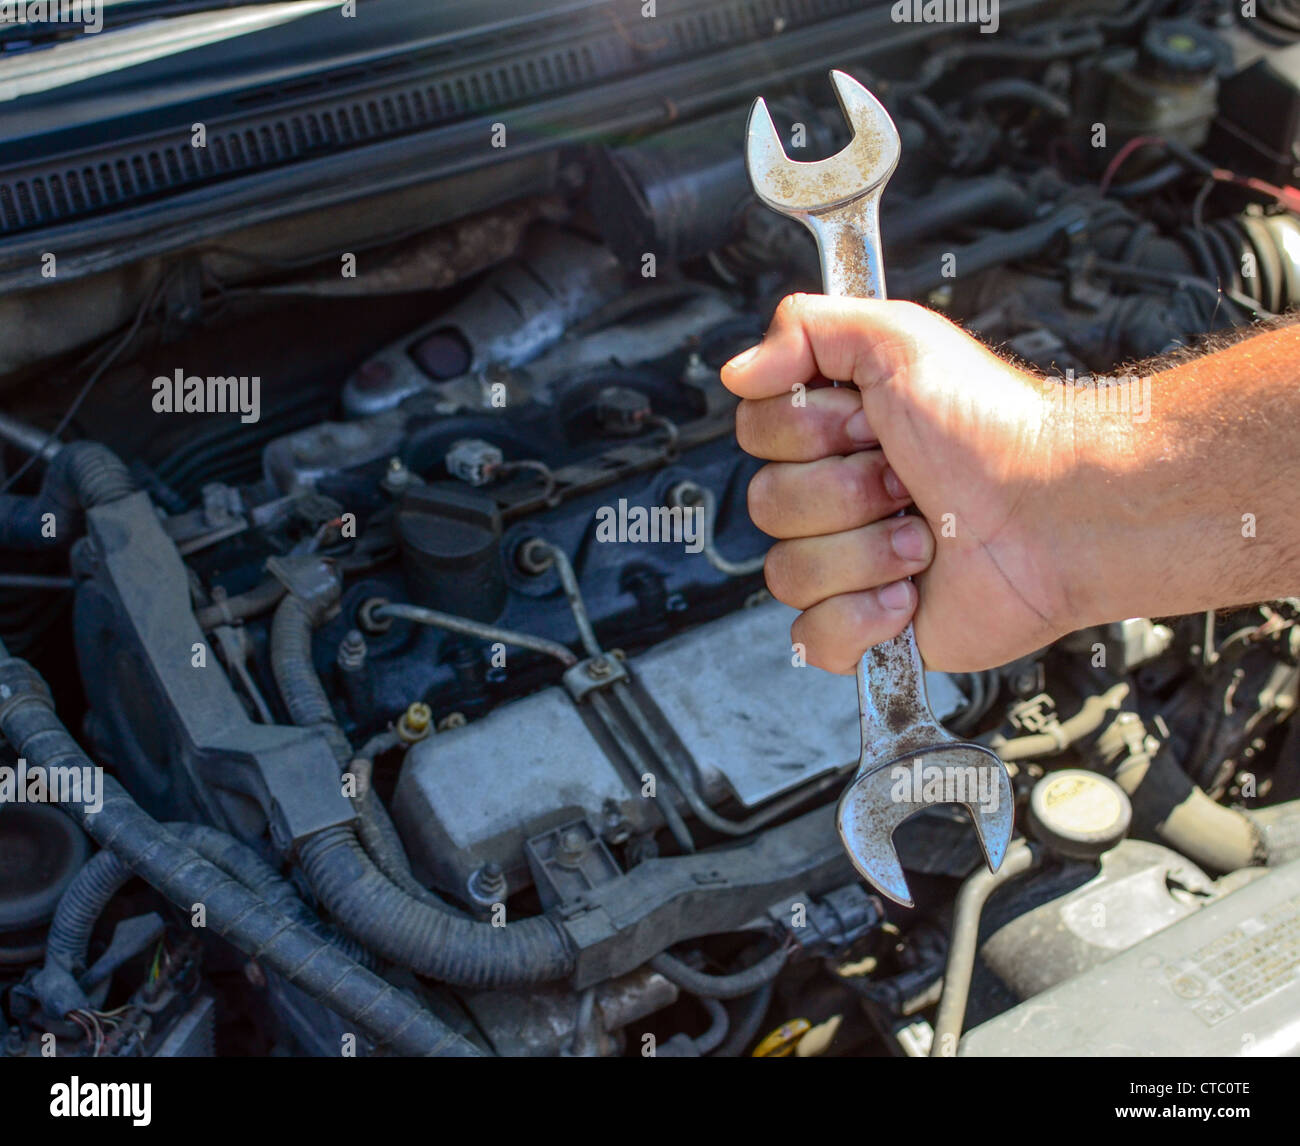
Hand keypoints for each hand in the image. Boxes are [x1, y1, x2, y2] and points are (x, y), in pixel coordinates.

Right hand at [721, 294, 1080, 673]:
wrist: (1058, 514)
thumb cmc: (996, 427)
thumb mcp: (898, 340)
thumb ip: (804, 329)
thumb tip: (736, 370)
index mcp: (834, 433)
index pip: (755, 435)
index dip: (808, 433)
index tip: (870, 423)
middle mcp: (837, 496)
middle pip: (765, 504)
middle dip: (844, 493)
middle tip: (906, 482)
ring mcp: (850, 562)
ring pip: (786, 572)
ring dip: (863, 552)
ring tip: (923, 540)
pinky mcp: (870, 625)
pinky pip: (812, 636)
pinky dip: (858, 617)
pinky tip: (907, 594)